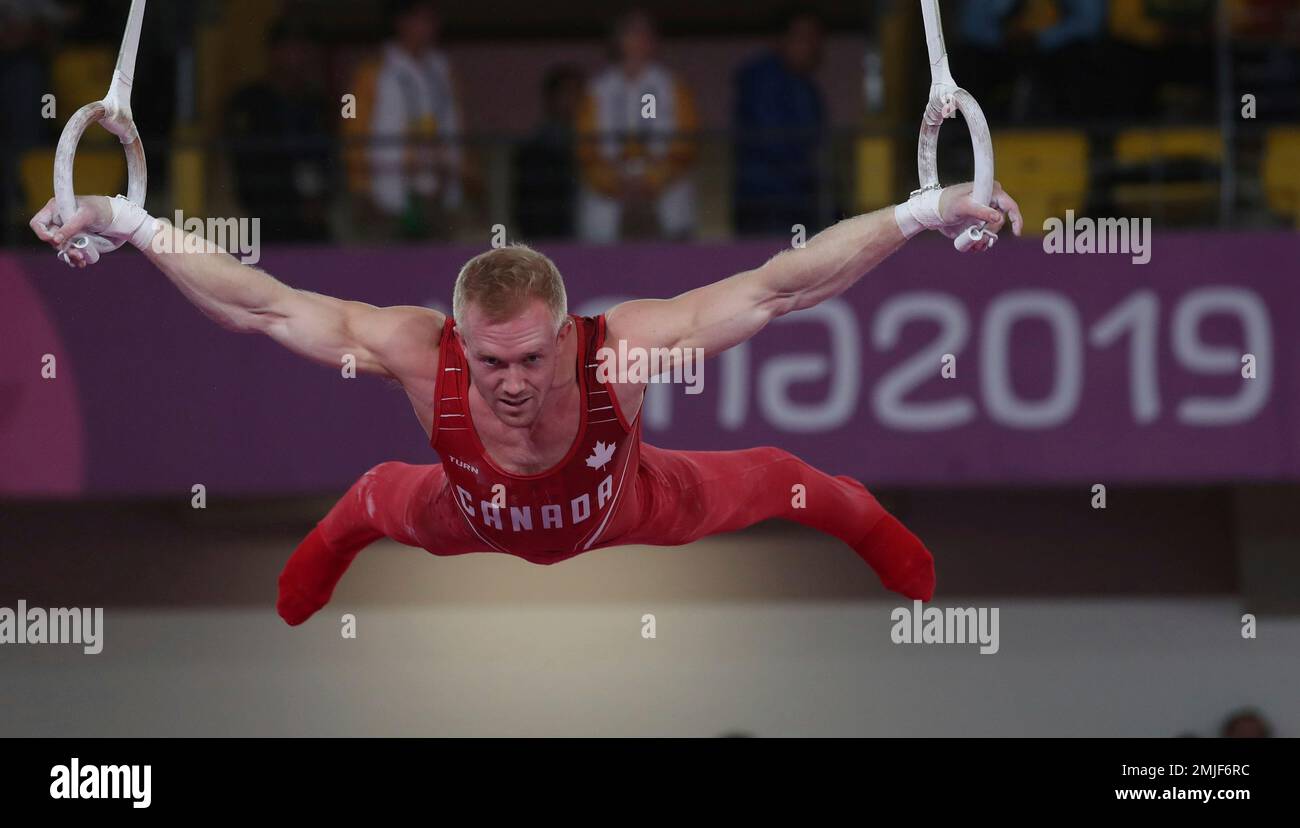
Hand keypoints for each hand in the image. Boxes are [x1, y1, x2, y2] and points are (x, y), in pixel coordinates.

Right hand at [29, 194, 155, 267]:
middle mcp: (60, 222)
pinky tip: (83, 262)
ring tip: (82, 259)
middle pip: (50, 239)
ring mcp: (69, 234)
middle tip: (75, 252)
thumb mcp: (86, 216)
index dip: (42, 232)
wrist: (121, 220)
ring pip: (61, 249)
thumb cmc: (102, 210)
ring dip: (69, 256)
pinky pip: (71, 254)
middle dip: (61, 248)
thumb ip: (70, 227)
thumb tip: (54, 240)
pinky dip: (75, 259)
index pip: (38, 223)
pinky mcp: (78, 242)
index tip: (52, 240)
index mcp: (56, 210)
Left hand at [937, 180, 1023, 250]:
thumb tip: (998, 217)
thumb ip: (980, 211)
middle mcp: (991, 202)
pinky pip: (985, 235)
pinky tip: (973, 246)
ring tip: (974, 245)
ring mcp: (985, 213)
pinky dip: (980, 242)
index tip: (1016, 233)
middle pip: (1000, 222)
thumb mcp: (962, 206)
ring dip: (985, 240)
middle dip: (991, 232)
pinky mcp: (979, 222)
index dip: (1016, 219)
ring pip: (993, 231)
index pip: (1010, 205)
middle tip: (978, 237)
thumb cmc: (946, 204)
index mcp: (991, 192)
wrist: (932, 212)